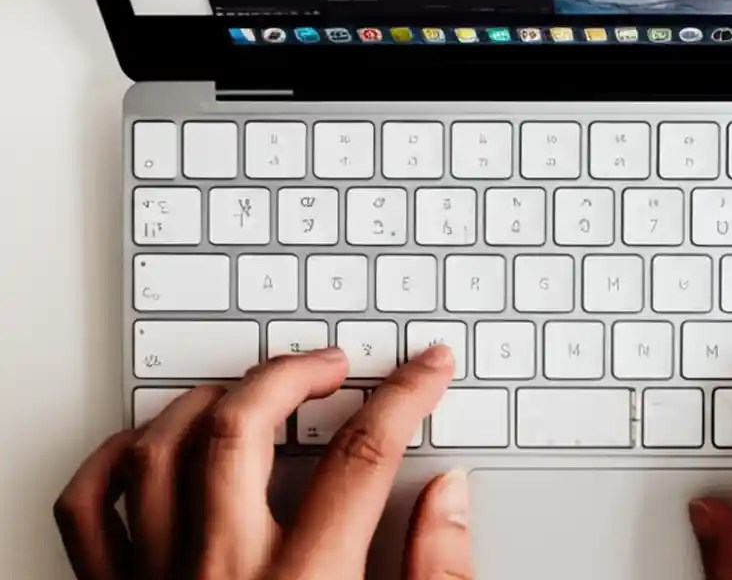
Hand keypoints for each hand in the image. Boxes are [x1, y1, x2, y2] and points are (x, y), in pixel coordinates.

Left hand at [54, 345, 470, 579]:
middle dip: (295, 374)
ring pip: (159, 453)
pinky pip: (90, 510)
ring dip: (210, 401)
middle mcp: (222, 576)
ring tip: (253, 389)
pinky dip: (118, 460)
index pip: (364, 457)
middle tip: (336, 364)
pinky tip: (157, 442)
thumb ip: (437, 576)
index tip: (427, 370)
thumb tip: (450, 496)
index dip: (405, 396)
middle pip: (244, 430)